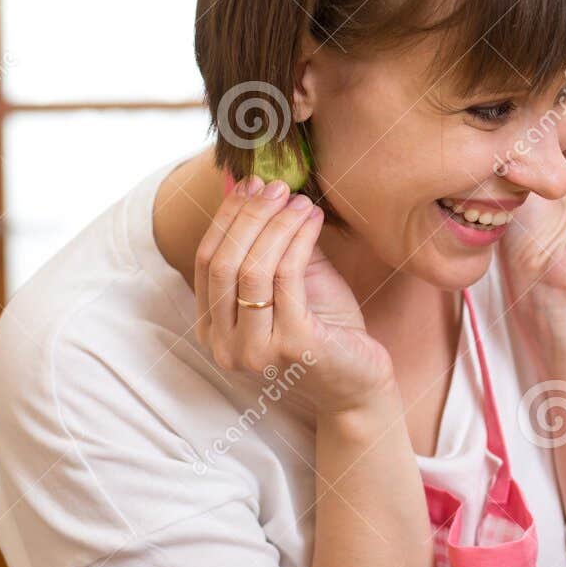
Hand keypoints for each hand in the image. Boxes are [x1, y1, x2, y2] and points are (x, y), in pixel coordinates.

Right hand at [195, 177, 394, 414]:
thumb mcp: (292, 284)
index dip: (227, 218)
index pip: (205, 261)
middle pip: (222, 263)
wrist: (360, 382)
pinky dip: (298, 240)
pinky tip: (313, 219)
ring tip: (300, 200)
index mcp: (213, 329)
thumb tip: (255, 188)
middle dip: (249, 216)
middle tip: (276, 186)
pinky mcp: (291, 347)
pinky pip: (286, 278)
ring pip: (251, 269)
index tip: (251, 184)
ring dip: (276, 225)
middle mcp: (225, 345)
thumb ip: (270, 245)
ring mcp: (254, 350)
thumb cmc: (326, 330)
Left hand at [500, 92, 565, 307]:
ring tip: (533, 113)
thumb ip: (524, 142)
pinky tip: (546, 131)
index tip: (509, 94)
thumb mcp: (517, 179)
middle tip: (522, 96)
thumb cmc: (523, 242)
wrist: (543, 285)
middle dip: (557, 95)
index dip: (545, 96)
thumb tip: (512, 97)